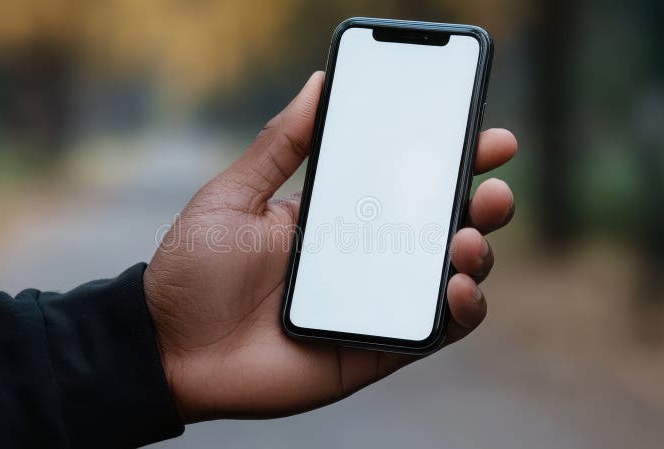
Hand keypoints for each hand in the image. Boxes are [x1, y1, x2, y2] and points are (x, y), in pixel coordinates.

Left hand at [145, 71, 516, 423]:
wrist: (171, 349)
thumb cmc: (195, 270)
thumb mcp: (234, 195)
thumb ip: (281, 144)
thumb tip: (318, 83)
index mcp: (337, 216)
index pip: (408, 183)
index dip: (454, 161)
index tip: (489, 139)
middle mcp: (365, 258)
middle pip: (443, 227)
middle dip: (483, 205)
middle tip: (492, 189)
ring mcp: (375, 303)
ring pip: (452, 276)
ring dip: (478, 254)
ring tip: (469, 239)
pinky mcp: (377, 349)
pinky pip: (436, 332)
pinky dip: (462, 312)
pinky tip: (457, 287)